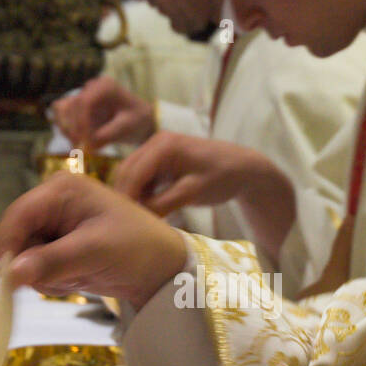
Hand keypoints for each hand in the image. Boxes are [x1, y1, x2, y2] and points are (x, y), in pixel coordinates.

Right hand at [0, 173, 188, 309]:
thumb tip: (12, 274)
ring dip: (45, 276)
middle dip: (32, 264)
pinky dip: (53, 281)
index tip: (4, 277)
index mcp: (61, 190)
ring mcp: (55, 228)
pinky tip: (79, 279)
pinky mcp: (59, 250)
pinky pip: (37, 270)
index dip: (6, 246)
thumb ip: (52, 261)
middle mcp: (52, 204)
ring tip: (79, 276)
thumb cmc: (138, 247)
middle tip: (60, 279)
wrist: (164, 270)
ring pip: (24, 258)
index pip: (17, 215)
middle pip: (16, 238)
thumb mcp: (95, 251)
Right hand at [50, 77, 155, 148]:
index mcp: (105, 87)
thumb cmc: (136, 121)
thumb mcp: (127, 128)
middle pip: (71, 106)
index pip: (85, 102)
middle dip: (74, 129)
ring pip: (61, 109)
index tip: (86, 142)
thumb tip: (88, 146)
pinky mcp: (76, 105)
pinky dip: (65, 128)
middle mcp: (91, 87)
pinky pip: (61, 114)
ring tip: (80, 145)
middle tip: (82, 149)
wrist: (139, 120)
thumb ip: (108, 135)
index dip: (81, 123)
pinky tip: (77, 140)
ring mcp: (82, 94)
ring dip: (67, 129)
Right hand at [113, 132, 295, 258]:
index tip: (122, 223)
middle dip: (124, 197)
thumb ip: (163, 204)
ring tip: (134, 219)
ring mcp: (156, 148)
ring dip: (131, 195)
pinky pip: (141, 175)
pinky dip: (140, 192)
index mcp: (163, 145)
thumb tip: (137, 217)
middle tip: (124, 224)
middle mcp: (155, 141)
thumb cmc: (222, 177)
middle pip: (126, 171)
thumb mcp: (192, 193)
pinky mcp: (159, 158)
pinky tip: (145, 210)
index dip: (125, 199)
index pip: (132, 173)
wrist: (242, 167)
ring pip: (131, 174)